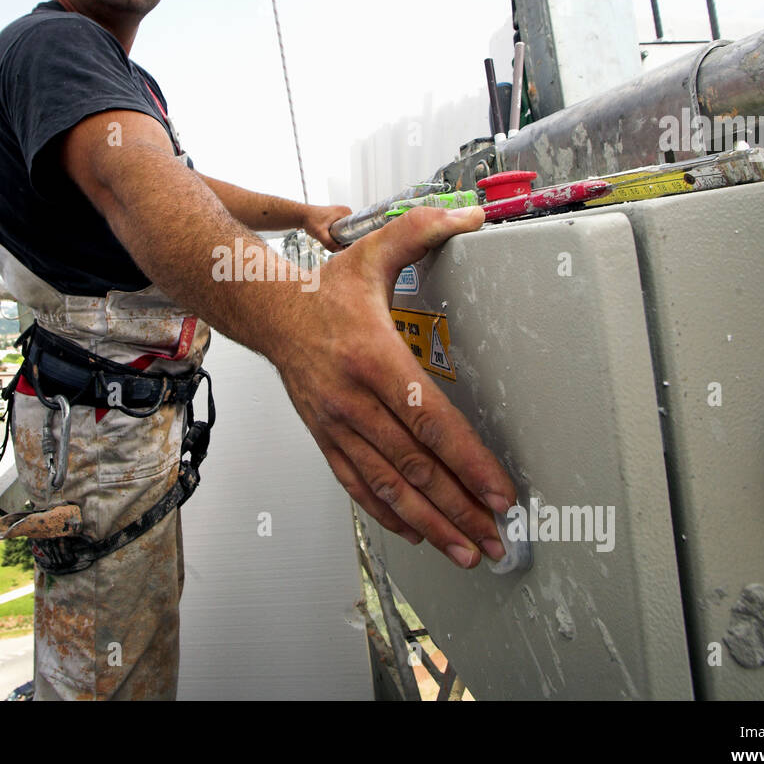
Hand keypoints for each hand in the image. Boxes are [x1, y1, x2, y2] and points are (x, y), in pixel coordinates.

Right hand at [271, 206, 515, 566]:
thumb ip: (424, 229)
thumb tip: (472, 215)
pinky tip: (417, 533)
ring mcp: (337, 425)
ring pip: (388, 486)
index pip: (430, 420)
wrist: (264, 314)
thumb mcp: (371, 251)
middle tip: (495, 538)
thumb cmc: (323, 290)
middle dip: (459, 507)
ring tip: (466, 549)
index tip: (499, 490)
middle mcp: (354, 400)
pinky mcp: (326, 438)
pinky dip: (388, 514)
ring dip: (430, 523)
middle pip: (413, 466)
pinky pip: (357, 486)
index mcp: (373, 358)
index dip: (468, 461)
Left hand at [302, 203, 352, 251]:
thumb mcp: (320, 233)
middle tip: (342, 246)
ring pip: (347, 229)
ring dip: (343, 236)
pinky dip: (339, 233)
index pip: (357, 226)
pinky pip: (342, 227)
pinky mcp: (336, 216)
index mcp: (346, 211)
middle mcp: (345, 211)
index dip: (355, 237)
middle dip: (348, 238)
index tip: (350, 245)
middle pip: (352, 229)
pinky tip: (335, 239)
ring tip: (338, 243)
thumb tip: (339, 250)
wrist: (301, 215)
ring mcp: (341, 213)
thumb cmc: (310, 220)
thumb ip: (329, 243)